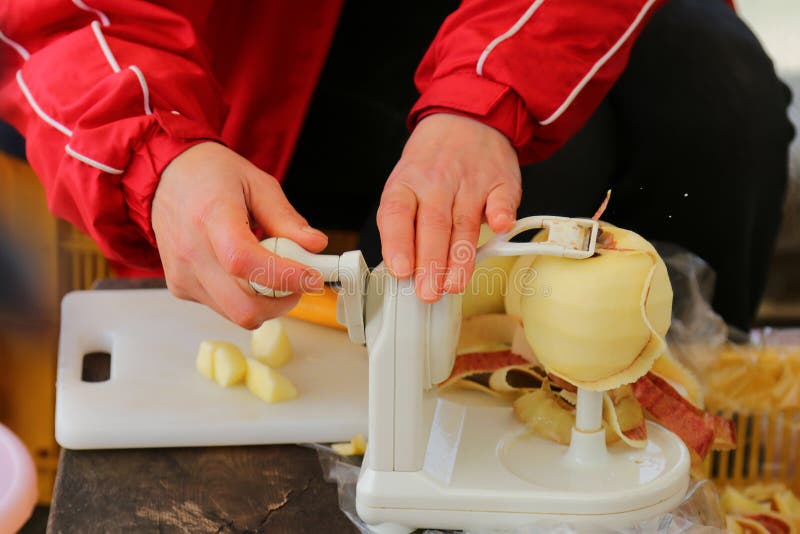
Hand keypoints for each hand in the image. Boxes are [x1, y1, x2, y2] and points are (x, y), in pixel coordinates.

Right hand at [152, 142, 327, 328]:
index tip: (312, 277)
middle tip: (298, 281)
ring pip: (236, 314)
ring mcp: (182, 274)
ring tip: (272, 272)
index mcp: (211, 216)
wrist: (167, 178)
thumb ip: (286, 218)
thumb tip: (314, 245)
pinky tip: (246, 272)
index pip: (244, 261)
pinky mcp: (180, 287)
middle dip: (282, 301)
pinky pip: (223, 308)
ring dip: (266, 303)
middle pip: (243, 305)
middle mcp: (191, 251)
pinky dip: (245, 298)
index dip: (284, 277)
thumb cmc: (211, 177)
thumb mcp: (257, 183)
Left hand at [377, 113, 520, 301]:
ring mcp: (470, 181)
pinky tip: (498, 229)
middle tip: (429, 292)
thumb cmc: (431, 163)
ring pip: (464, 223)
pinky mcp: (500, 183)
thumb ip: (403, 225)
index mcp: (407, 183)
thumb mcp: (404, 185)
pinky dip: (501, 215)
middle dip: (431, 263)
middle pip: (432, 225)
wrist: (466, 120)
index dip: (398, 243)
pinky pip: (502, 200)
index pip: (397, 214)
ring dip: (460, 257)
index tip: (401, 270)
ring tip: (453, 285)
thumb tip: (404, 270)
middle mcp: (436, 181)